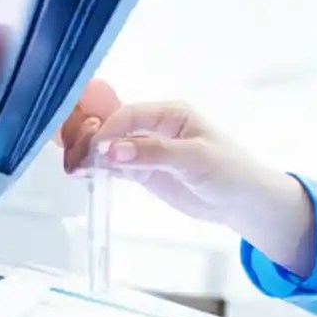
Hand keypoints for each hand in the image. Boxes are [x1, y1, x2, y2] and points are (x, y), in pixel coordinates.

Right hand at [61, 86, 271, 222]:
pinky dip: (96, 168)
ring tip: (73, 168)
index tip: (95, 147)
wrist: (243, 203)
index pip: (129, 114)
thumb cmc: (230, 172)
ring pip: (106, 145)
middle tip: (73, 156)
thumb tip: (112, 150)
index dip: (108, 129)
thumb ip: (154, 154)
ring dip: (87, 153)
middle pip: (110, 124)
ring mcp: (145, 149)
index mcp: (170, 112)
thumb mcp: (196, 160)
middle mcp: (153, 126)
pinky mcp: (141, 171)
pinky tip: (80, 173)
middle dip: (89, 136)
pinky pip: (112, 165)